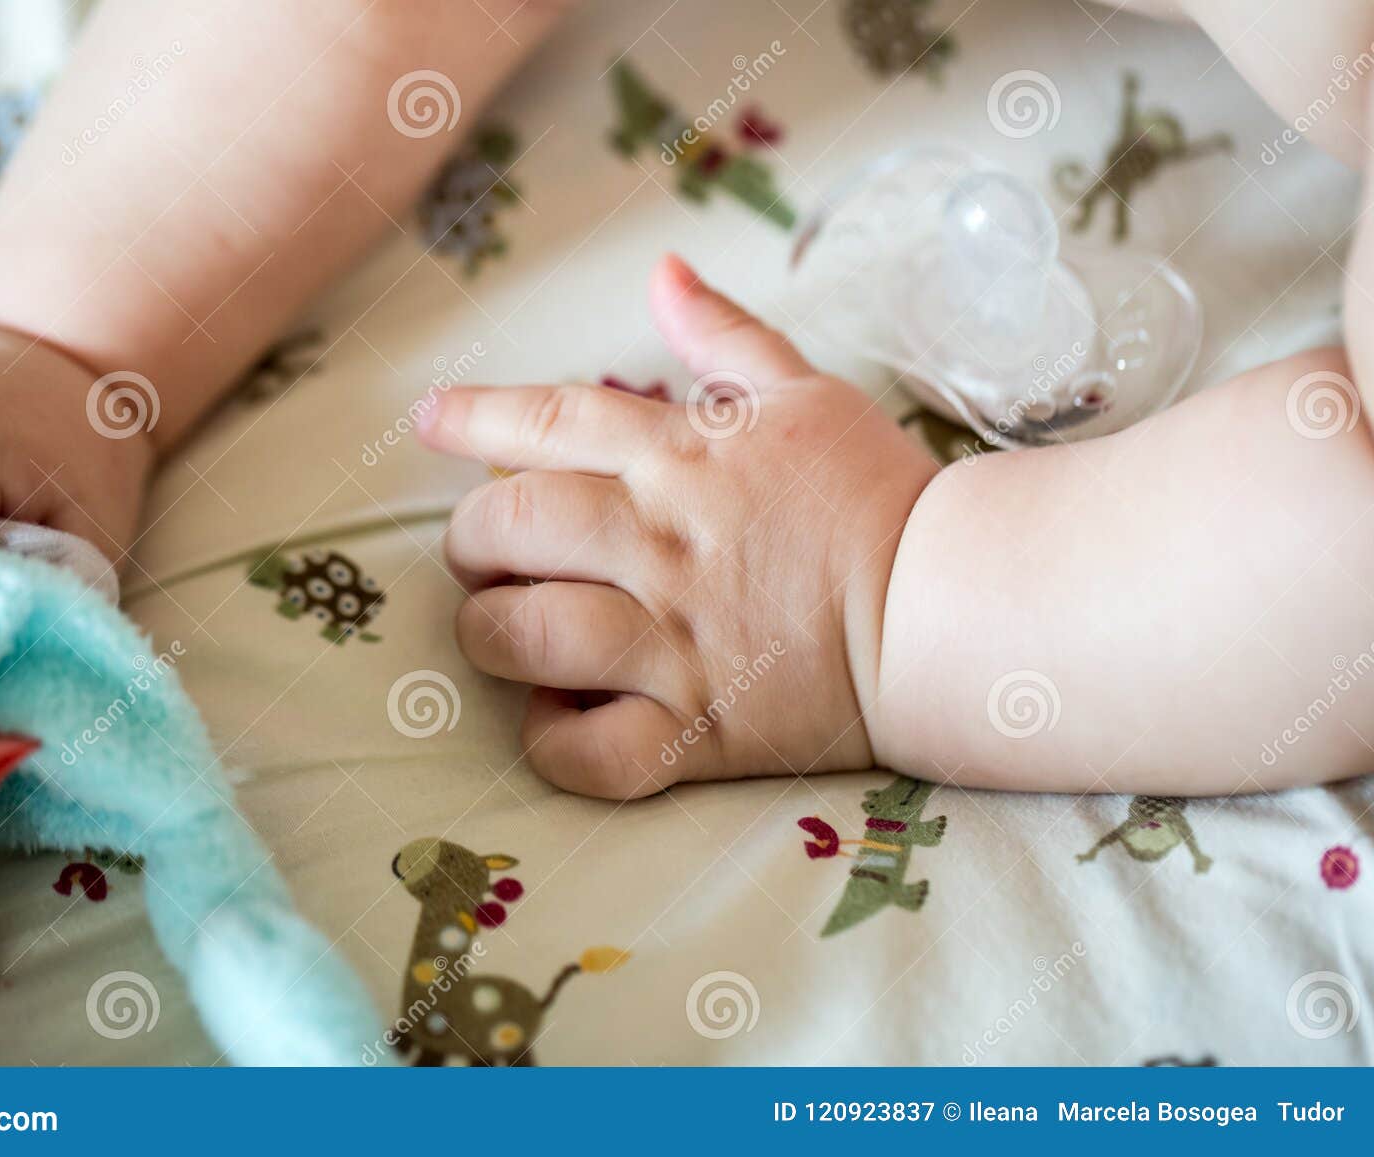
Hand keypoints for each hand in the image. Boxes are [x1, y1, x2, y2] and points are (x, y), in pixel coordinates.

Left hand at [420, 255, 937, 797]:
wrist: (953, 609)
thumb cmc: (877, 498)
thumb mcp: (806, 394)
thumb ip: (725, 336)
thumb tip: (663, 273)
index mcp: (682, 457)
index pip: (547, 421)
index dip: (474, 417)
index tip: (428, 420)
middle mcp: (661, 544)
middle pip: (508, 528)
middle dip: (471, 541)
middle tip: (486, 556)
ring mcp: (674, 643)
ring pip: (524, 638)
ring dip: (491, 636)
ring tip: (506, 633)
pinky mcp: (696, 731)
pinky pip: (586, 753)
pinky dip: (553, 741)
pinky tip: (562, 715)